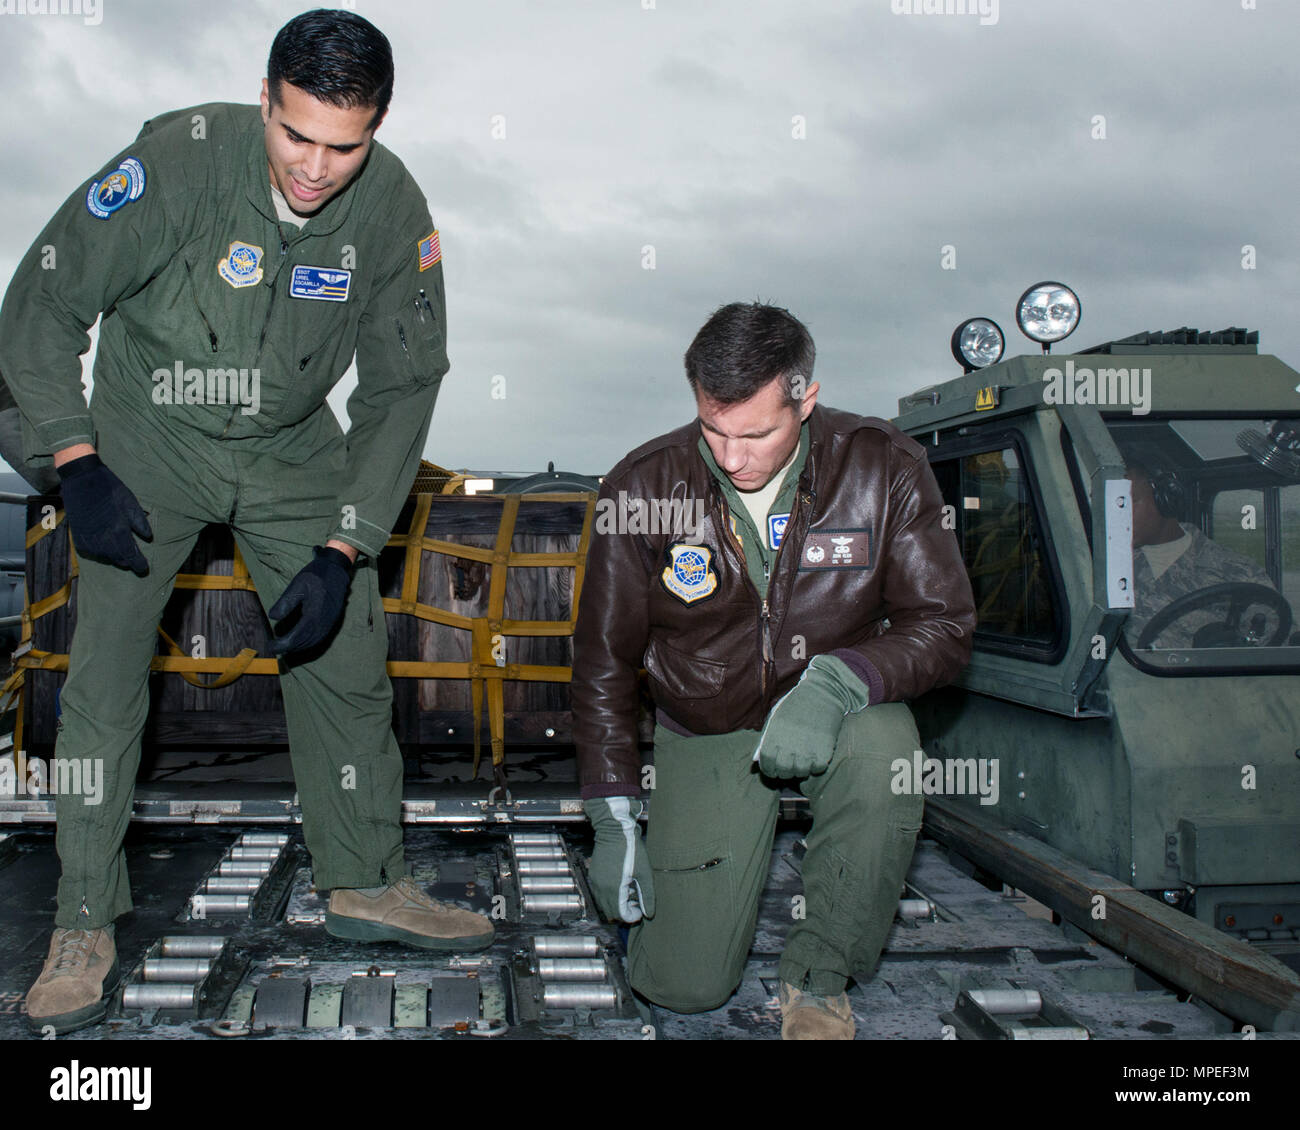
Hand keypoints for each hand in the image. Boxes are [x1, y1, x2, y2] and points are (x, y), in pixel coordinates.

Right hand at [57, 454, 151, 575]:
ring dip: (114, 557)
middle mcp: (102, 538)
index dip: (139, 564)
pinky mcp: (77, 536)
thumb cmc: (109, 489)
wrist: (81, 478)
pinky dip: (100, 553)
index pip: (131, 555)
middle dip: (128, 562)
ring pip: (104, 557)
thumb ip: (139, 522)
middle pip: (118, 559)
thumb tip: (148, 538)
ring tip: (122, 554)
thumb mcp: (130, 502)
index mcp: (118, 530)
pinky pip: (91, 552)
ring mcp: (88, 538)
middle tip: (135, 561)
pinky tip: (106, 548)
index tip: (144, 569)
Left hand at [268, 545, 353, 655]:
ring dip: (298, 646)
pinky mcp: (332, 621)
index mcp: (314, 614)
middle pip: (304, 642)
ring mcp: (329, 623)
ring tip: (284, 646)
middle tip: (274, 646)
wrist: (336, 570)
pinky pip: (319, 637)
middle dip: (288, 647)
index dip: (282, 644)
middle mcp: (323, 622)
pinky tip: (299, 640)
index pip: (296, 637)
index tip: (270, 645)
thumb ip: (286, 602)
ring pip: (313, 642)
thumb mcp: (297, 584)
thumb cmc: (315, 575)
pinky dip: (307, 642)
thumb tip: (273, 617)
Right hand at [583, 796, 654, 922]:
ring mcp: (595, 882)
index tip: (640, 910)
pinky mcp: (593, 876)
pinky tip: (621, 884)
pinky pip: (600, 894)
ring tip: (630, 892)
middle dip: (624, 912)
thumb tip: (649, 913)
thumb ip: (647, 895)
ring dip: (616, 904)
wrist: (614, 830)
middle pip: (611, 913)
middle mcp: (601, 889)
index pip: (621, 915)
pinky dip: (610, 896)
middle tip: (636, 902)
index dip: (632, 916)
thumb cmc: (631, 849)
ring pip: (604, 905)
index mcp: (614, 889)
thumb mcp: (644, 873)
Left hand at [753, 654, 869, 777]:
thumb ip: (765, 740)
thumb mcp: (775, 719)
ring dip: (800, 771)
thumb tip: (757, 761)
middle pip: (784, 771)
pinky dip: (816, 767)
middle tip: (788, 767)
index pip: (767, 764)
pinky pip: (818, 769)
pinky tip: (815, 758)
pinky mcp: (825, 750)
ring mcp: (807, 749)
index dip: (769, 770)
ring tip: (802, 762)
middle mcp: (789, 745)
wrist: (822, 693)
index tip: (773, 771)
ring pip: (801, 772)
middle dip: (784, 773)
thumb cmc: (795, 705)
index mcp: (774, 736)